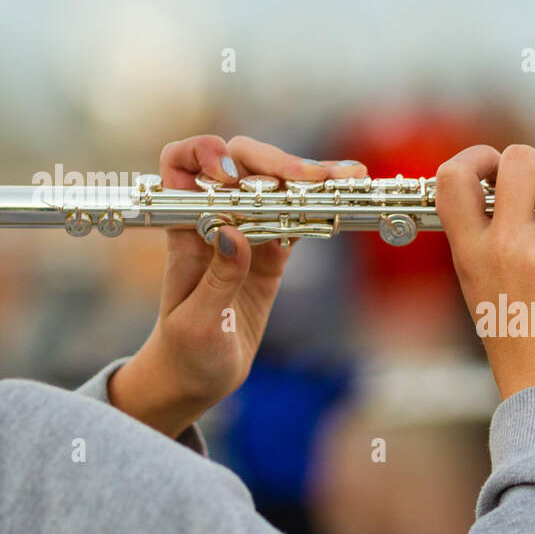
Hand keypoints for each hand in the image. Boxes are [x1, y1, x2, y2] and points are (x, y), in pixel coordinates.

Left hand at [110, 135, 365, 437]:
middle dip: (278, 163)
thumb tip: (233, 231)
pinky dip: (321, 209)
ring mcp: (247, 235)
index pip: (183, 166)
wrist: (195, 378)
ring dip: (312, 180)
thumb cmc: (184, 352)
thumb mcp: (197, 323)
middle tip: (314, 179)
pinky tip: (346, 202)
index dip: (204, 155)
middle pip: (243, 166)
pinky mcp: (272, 256)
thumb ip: (217, 278)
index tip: (230, 175)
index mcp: (184, 228)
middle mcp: (215, 221)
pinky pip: (297, 222)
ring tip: (351, 179)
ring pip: (278, 190)